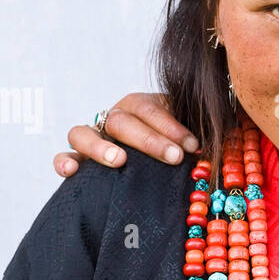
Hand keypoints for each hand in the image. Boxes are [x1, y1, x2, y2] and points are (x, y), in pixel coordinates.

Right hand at [54, 93, 198, 176]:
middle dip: (149, 139)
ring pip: (83, 132)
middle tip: (173, 157)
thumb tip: (214, 147)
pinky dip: (64, 163)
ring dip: (100, 146)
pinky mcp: (79, 160)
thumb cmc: (177, 147)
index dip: (171, 125)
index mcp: (140, 107)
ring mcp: (94, 138)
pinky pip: (65, 157)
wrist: (160, 160)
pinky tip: (71, 172)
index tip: (192, 145)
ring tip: (119, 161)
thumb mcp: (189, 134)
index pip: (150, 108)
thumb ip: (197, 135)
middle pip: (121, 120)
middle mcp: (114, 119)